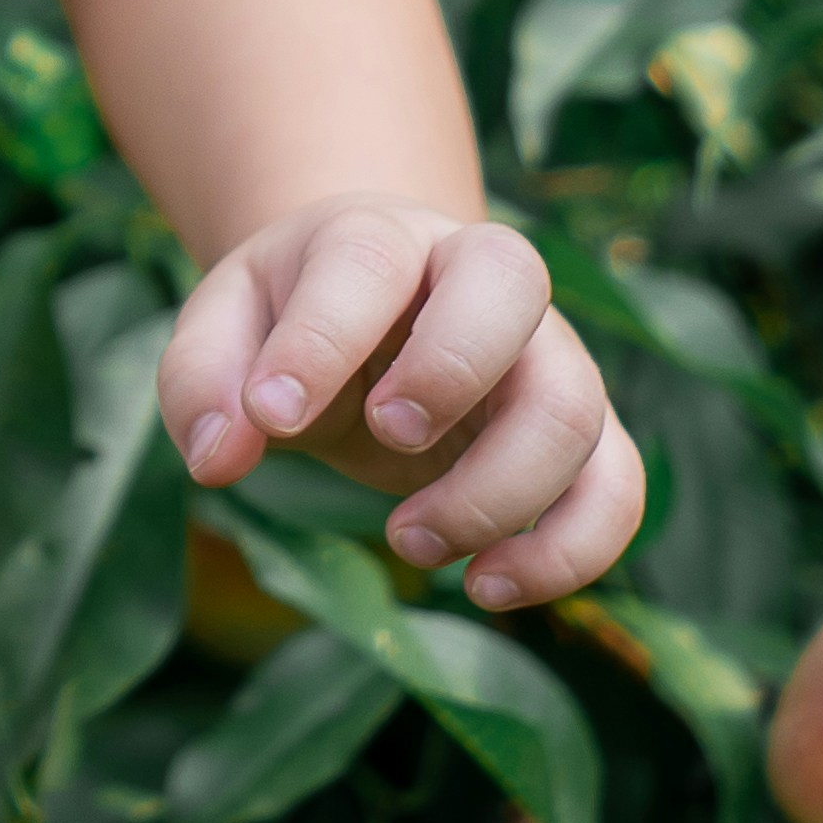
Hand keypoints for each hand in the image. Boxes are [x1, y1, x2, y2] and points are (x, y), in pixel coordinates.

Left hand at [158, 195, 641, 611]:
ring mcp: (546, 354)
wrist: (374, 316)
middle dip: (449, 367)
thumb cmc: (294, 320)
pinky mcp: (583, 434)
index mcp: (381, 236)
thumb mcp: (224, 329)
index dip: (321, 339)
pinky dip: (572, 550)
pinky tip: (488, 586)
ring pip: (573, 405)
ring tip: (408, 542)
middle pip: (514, 280)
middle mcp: (482, 278)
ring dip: (496, 492)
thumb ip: (205, 381)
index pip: (367, 261)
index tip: (269, 417)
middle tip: (384, 435)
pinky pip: (617, 486)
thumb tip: (217, 460)